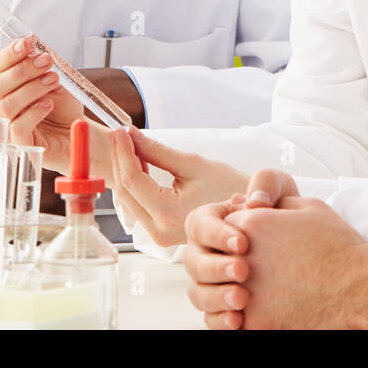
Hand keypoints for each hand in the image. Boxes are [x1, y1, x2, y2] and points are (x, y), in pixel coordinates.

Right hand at [0, 36, 85, 173]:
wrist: (78, 132)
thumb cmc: (62, 108)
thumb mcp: (54, 80)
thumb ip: (41, 65)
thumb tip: (32, 46)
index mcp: (2, 90)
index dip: (9, 54)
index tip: (27, 42)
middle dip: (22, 69)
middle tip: (46, 61)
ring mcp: (5, 129)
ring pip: (6, 105)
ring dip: (31, 88)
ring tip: (53, 80)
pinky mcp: (18, 145)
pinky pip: (17, 126)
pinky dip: (34, 111)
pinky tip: (49, 104)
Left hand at [107, 126, 249, 246]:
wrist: (247, 215)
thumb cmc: (230, 189)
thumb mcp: (194, 164)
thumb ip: (158, 152)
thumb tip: (132, 135)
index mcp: (168, 213)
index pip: (132, 179)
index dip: (122, 152)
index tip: (121, 131)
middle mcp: (159, 230)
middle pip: (125, 192)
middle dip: (119, 160)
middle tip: (121, 134)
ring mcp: (160, 236)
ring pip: (129, 201)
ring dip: (126, 172)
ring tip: (129, 145)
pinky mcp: (162, 234)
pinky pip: (139, 207)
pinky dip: (136, 185)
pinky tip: (141, 165)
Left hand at [183, 186, 367, 329]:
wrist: (356, 285)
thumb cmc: (336, 245)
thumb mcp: (307, 206)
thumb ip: (273, 203)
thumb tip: (251, 204)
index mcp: (249, 223)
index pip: (216, 227)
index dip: (226, 235)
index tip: (240, 244)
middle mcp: (239, 256)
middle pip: (205, 259)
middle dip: (215, 264)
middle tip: (235, 271)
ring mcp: (244, 291)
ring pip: (206, 294)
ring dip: (215, 294)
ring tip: (235, 295)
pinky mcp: (253, 322)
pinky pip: (224, 323)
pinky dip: (227, 321)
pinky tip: (241, 315)